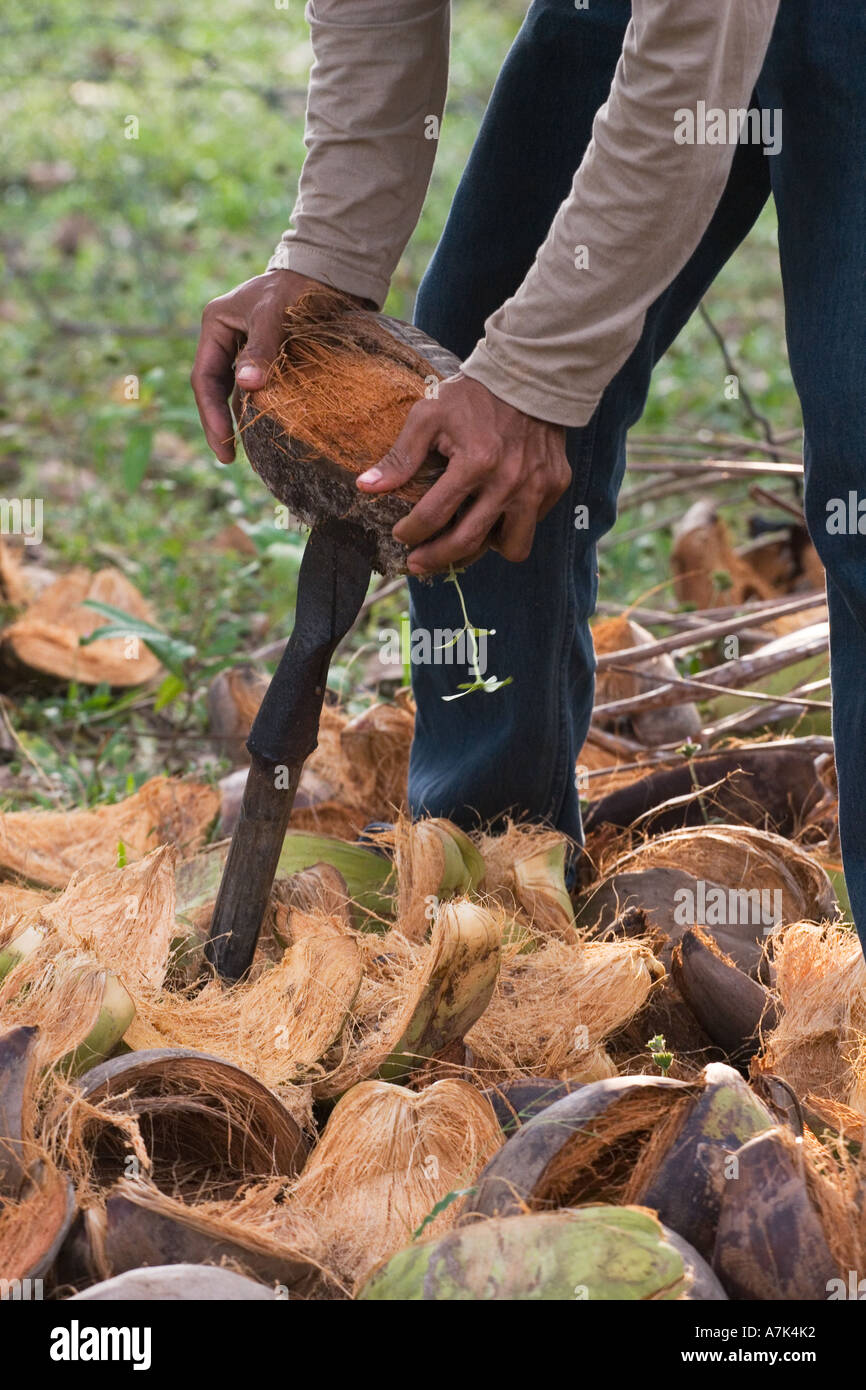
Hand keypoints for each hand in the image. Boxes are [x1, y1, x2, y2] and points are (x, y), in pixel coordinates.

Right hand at [191, 269, 333, 462]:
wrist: (332, 273)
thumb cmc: (299, 286)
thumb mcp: (276, 314)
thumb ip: (262, 349)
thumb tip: (248, 387)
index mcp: (216, 325)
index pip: (204, 377)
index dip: (211, 413)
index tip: (224, 443)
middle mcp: (228, 339)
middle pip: (216, 389)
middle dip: (220, 423)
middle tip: (227, 458)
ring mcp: (249, 349)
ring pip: (237, 392)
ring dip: (241, 420)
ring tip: (246, 453)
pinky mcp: (272, 358)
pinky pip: (262, 390)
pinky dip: (263, 410)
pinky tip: (268, 432)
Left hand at [356, 373, 569, 573]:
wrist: (532, 375)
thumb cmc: (474, 394)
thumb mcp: (429, 415)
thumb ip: (400, 455)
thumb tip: (365, 487)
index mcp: (476, 462)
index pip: (434, 515)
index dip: (410, 532)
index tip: (400, 535)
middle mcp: (510, 481)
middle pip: (468, 543)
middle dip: (436, 559)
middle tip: (418, 564)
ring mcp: (538, 486)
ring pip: (512, 547)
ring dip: (486, 549)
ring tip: (464, 540)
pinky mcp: (557, 485)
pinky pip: (532, 524)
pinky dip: (512, 524)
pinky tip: (493, 511)